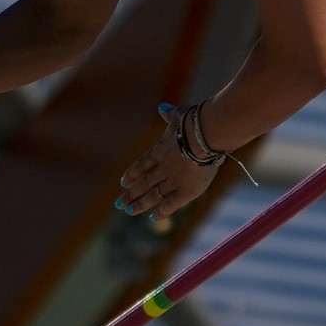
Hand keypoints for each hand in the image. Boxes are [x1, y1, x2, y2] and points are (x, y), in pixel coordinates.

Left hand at [116, 103, 219, 219]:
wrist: (205, 135)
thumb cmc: (195, 122)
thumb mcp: (180, 115)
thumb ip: (170, 114)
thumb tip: (162, 107)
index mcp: (160, 151)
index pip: (142, 165)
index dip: (132, 174)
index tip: (123, 182)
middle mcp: (162, 168)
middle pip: (143, 184)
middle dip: (130, 194)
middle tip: (119, 204)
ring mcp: (172, 181)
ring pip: (152, 196)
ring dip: (139, 205)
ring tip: (129, 211)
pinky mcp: (185, 192)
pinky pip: (170, 204)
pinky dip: (161, 212)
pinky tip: (152, 218)